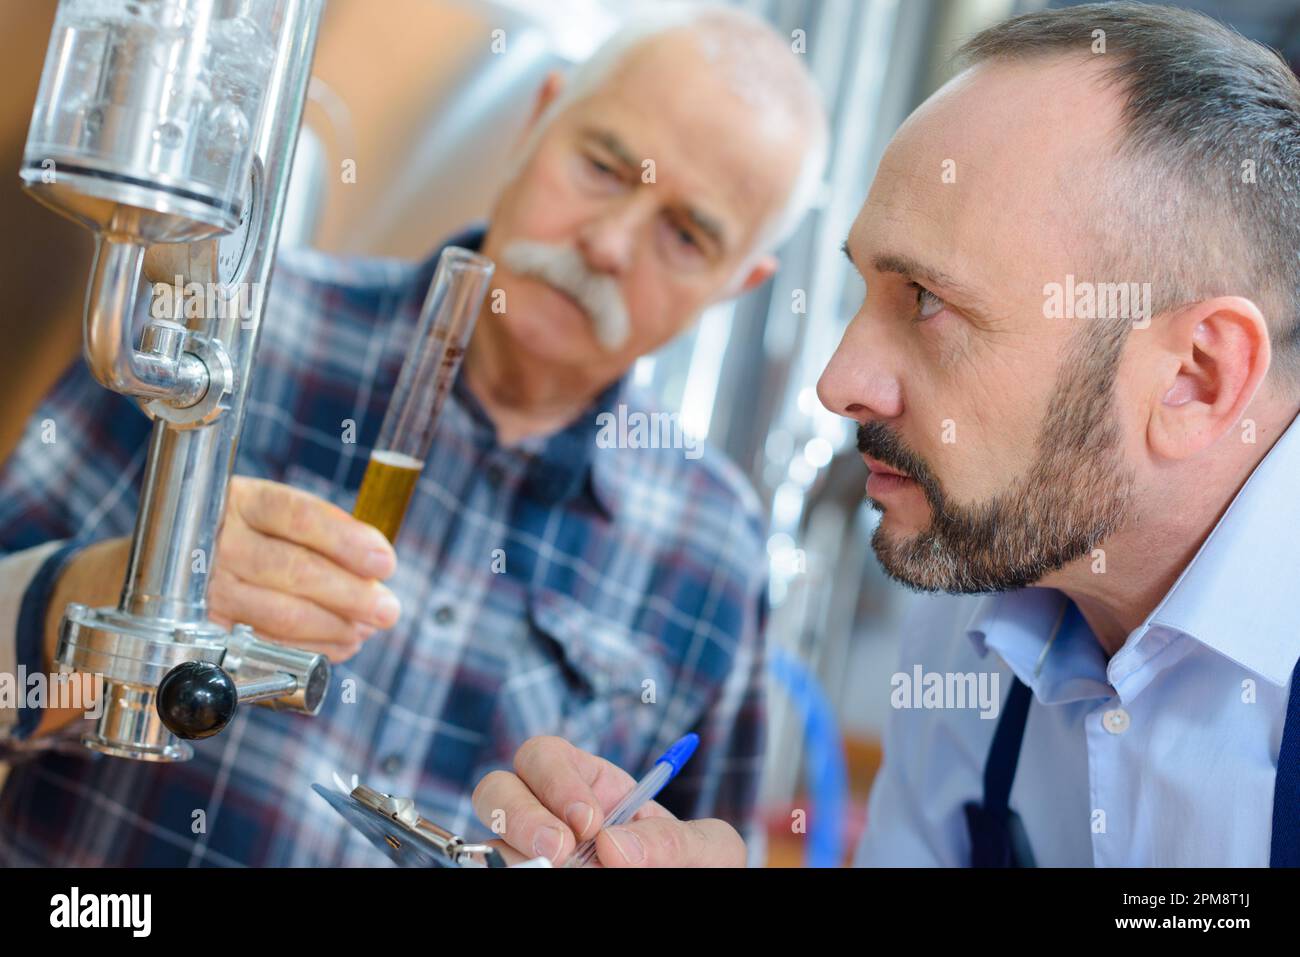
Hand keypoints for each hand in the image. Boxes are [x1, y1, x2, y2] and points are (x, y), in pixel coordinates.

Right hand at [206, 476, 399, 660]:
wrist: (155, 563)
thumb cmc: (240, 536)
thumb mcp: (272, 515)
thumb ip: (323, 533)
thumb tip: (377, 572)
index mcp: (243, 501)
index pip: (300, 517)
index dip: (347, 542)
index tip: (386, 563)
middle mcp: (218, 542)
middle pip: (295, 570)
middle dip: (351, 594)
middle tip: (388, 610)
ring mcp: (204, 589)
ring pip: (281, 614)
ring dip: (335, 627)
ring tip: (367, 629)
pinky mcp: (202, 629)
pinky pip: (265, 645)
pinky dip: (310, 649)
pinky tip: (340, 644)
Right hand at [472, 735, 745, 866]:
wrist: (694, 896)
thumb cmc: (700, 869)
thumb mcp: (708, 848)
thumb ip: (674, 839)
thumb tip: (614, 845)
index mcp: (593, 787)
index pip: (546, 756)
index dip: (557, 779)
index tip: (590, 819)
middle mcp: (551, 816)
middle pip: (499, 787)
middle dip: (522, 813)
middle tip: (562, 848)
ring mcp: (534, 855)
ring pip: (491, 836)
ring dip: (513, 849)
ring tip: (553, 869)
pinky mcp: (527, 879)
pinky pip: (496, 871)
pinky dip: (509, 872)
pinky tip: (541, 879)